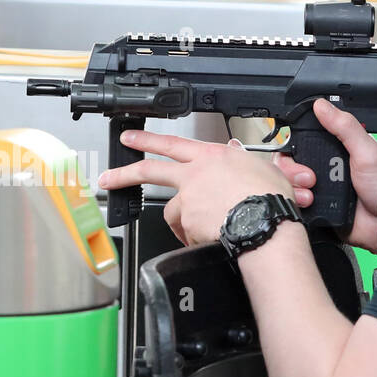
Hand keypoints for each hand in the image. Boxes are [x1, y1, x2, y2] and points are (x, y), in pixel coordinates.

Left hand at [97, 131, 309, 246]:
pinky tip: (213, 239)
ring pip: (172, 211)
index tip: (131, 138)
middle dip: (124, 173)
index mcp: (210, 157)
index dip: (147, 140)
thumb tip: (252, 161)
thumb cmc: (268, 197)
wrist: (265, 222)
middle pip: (149, 171)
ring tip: (197, 230)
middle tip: (108, 177)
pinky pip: (188, 234)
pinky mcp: (188, 225)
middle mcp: (193, 177)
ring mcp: (188, 201)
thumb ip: (251, 164)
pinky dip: (197, 238)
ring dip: (180, 222)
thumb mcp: (265, 169)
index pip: (171, 144)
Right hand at [271, 98, 376, 254]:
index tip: (295, 149)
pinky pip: (296, 204)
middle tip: (309, 177)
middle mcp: (325, 167)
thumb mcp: (368, 151)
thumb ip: (345, 127)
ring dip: (293, 187)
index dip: (293, 143)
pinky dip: (297, 203)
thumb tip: (322, 105)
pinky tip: (309, 204)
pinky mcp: (317, 209)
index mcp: (336, 148)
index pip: (303, 139)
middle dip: (291, 169)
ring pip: (289, 183)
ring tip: (311, 193)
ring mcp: (320, 188)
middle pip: (290, 162)